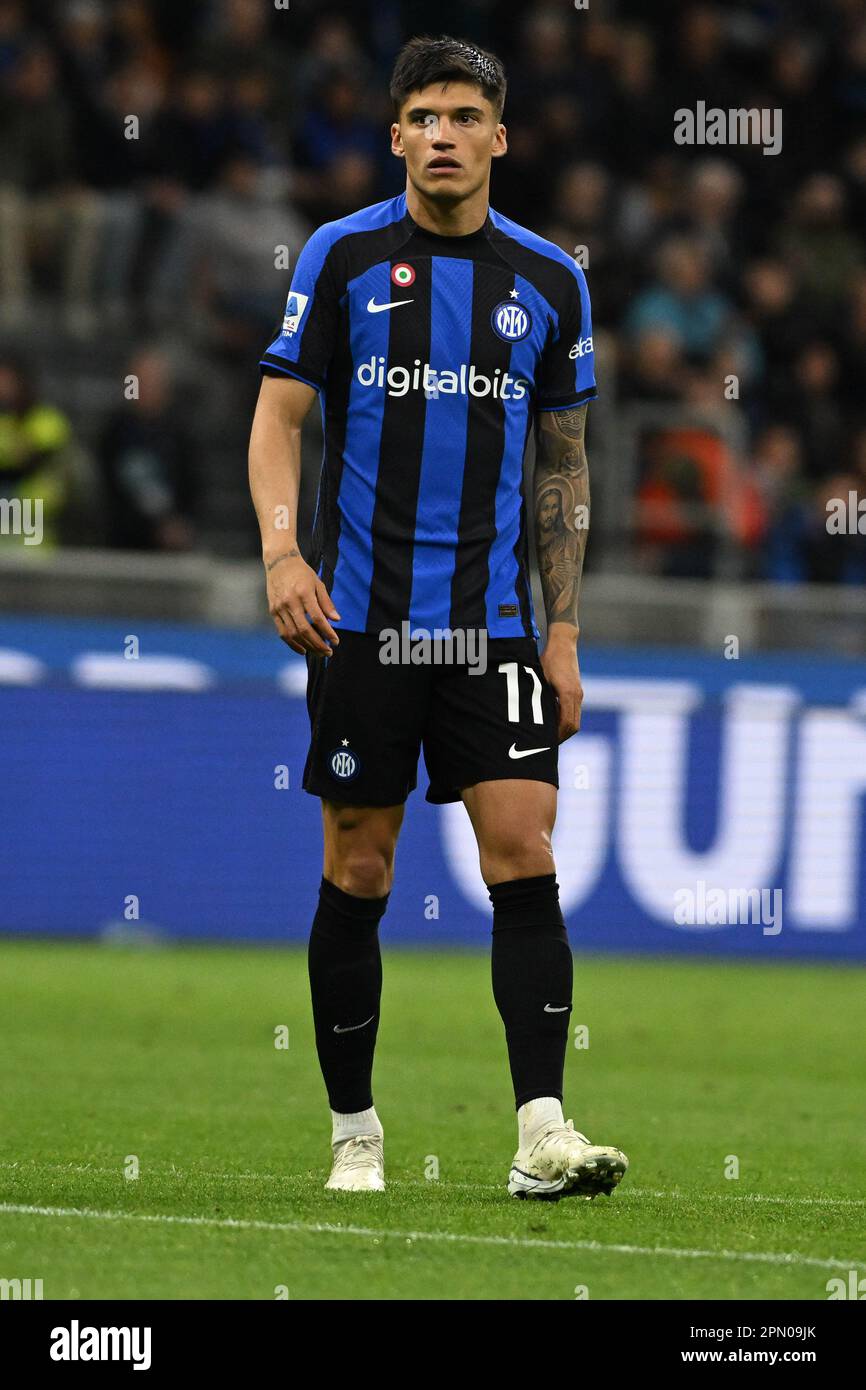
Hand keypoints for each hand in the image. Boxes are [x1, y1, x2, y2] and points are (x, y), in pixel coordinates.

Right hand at [266, 551, 340, 655]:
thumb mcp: (318, 583)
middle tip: (328, 652)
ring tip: (318, 653)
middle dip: (318, 644)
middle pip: (304, 630)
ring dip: (307, 646)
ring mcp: (280, 608)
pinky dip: (292, 644)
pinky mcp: (273, 612)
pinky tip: (302, 650)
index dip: (327, 633)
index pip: (317, 619)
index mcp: (304, 593)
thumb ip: (326, 602)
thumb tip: (336, 619)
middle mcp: (290, 602)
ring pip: (293, 634)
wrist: (279, 562)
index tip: (336, 641)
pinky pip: (282, 632)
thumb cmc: (302, 573)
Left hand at [540, 623, 582, 741]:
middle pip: (574, 725)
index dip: (558, 736)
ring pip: (575, 719)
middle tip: (547, 745)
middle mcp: (576, 695)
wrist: (564, 643)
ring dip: (564, 729)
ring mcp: (579, 693)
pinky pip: (574, 711)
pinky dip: (565, 719)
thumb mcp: (540, 677)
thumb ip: (540, 696)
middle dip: (562, 737)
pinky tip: (553, 721)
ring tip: (550, 736)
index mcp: (568, 694)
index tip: (547, 743)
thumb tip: (532, 715)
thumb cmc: (549, 659)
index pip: (567, 723)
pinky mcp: (577, 690)